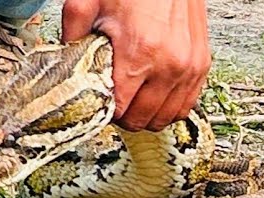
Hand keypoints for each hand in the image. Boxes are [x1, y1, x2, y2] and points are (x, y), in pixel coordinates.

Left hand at [61, 0, 210, 131]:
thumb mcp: (87, 3)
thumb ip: (71, 36)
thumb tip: (62, 64)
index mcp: (140, 53)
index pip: (119, 110)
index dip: (103, 111)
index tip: (96, 101)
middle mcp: (170, 64)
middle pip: (141, 119)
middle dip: (121, 116)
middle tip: (111, 101)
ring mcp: (189, 65)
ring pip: (165, 118)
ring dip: (145, 115)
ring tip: (131, 100)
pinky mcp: (202, 62)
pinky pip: (186, 104)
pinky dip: (168, 106)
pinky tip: (153, 96)